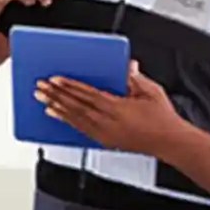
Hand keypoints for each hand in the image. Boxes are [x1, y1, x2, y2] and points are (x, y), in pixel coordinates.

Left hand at [36, 61, 186, 155]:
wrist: (169, 142)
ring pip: (76, 119)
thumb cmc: (162, 118)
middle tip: (40, 87)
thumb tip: (127, 66)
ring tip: (42, 100)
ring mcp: (105, 134)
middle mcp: (109, 123)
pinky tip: (57, 115)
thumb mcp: (151, 92)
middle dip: (57, 96)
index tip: (55, 79)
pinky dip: (67, 121)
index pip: (88, 95)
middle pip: (77, 107)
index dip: (70, 87)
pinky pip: (81, 129)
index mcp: (119, 109)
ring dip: (57, 108)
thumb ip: (135, 79)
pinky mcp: (105, 141)